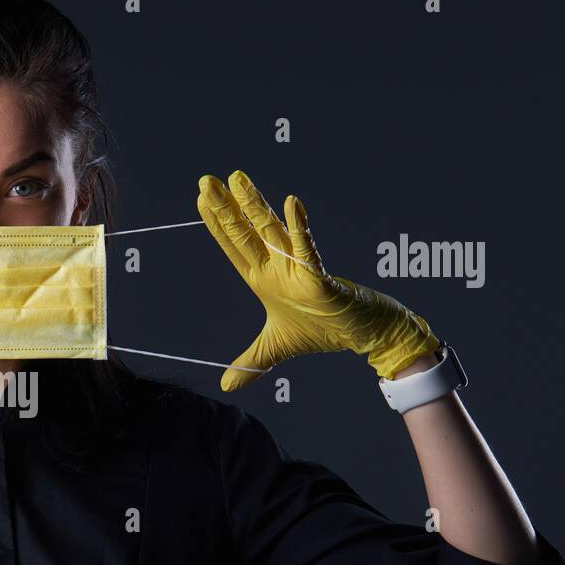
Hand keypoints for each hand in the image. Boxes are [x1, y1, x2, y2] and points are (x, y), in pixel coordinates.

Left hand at [196, 169, 437, 390]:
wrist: (363, 335)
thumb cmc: (322, 331)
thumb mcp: (275, 349)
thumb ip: (250, 363)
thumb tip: (225, 385)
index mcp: (264, 279)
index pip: (234, 247)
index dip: (217, 225)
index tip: (201, 200)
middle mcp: (278, 268)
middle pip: (247, 233)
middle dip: (225, 208)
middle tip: (205, 181)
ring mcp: (298, 270)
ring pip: (273, 233)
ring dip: (255, 207)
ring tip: (237, 179)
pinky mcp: (321, 280)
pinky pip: (307, 252)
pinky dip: (300, 229)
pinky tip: (291, 204)